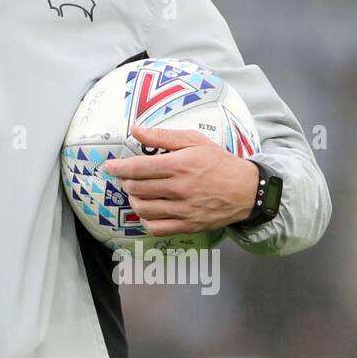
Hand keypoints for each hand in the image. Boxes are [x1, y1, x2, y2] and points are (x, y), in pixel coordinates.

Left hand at [100, 125, 258, 236]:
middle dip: (125, 181)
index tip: (109, 166)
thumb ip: (162, 136)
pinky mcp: (188, 226)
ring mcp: (183, 210)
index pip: (138, 168)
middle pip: (136, 187)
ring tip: (137, 191)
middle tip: (128, 177)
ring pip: (142, 208)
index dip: (118, 167)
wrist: (247, 190)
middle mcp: (179, 188)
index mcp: (180, 165)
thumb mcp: (194, 141)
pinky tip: (148, 209)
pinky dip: (145, 219)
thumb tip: (135, 130)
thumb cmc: (219, 162)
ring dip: (133, 198)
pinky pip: (155, 227)